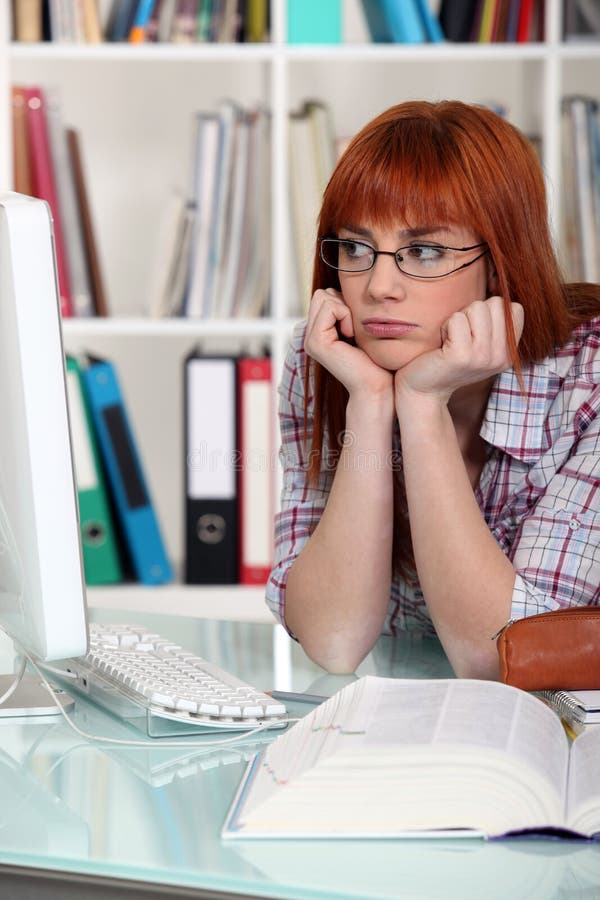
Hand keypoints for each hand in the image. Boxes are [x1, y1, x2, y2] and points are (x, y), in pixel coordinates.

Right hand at [305, 288, 393, 397]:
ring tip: (353, 332)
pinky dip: (345, 315)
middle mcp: (310, 335)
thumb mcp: (361, 328)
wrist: (378, 385)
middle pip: (322, 294)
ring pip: (324, 297)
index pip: (325, 296)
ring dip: (344, 309)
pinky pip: (330, 307)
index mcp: (319, 332)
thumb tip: (348, 286)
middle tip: (354, 327)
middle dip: (342, 303)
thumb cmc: (377, 359)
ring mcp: (310, 339)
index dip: (344, 303)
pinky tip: (351, 335)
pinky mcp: (316, 342)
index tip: (356, 326)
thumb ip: (349, 311)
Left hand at [394, 296, 524, 403]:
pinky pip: (457, 319)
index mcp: (509, 353)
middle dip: (472, 312)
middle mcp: (501, 357)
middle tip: (459, 336)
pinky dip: (445, 326)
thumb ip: (493, 322)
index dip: (490, 310)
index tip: (474, 331)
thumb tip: (497, 281)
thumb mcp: (479, 343)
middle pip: (495, 303)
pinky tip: (442, 345)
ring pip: (477, 307)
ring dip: (458, 319)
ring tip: (451, 340)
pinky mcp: (461, 356)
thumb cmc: (447, 359)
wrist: (423, 390)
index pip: (514, 307)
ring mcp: (483, 357)